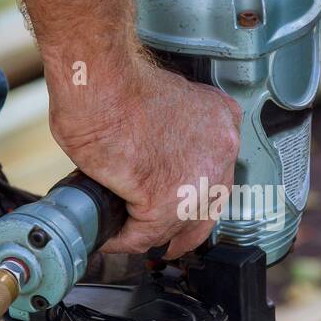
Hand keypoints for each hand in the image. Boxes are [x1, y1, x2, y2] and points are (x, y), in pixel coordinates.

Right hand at [47, 52, 240, 257]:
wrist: (98, 81)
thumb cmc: (116, 82)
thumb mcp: (167, 98)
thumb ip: (174, 130)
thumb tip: (155, 157)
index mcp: (222, 121)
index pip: (218, 174)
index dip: (194, 195)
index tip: (177, 204)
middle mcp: (220, 151)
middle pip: (206, 209)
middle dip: (180, 229)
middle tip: (159, 237)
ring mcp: (197, 179)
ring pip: (175, 227)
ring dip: (147, 236)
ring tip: (124, 233)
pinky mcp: (164, 200)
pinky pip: (143, 235)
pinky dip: (122, 239)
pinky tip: (110, 236)